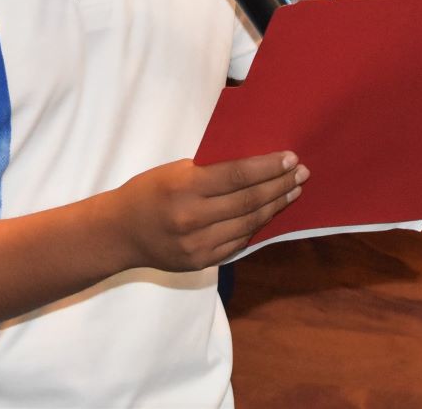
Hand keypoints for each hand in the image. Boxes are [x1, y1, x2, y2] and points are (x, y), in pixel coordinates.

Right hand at [109, 152, 308, 271]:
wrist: (120, 233)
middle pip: (249, 201)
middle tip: (301, 173)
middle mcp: (194, 218)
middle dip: (280, 185)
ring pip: (249, 223)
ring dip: (275, 206)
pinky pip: (238, 242)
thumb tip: (254, 166)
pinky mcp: (202, 262)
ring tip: (292, 191)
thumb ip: (210, 172)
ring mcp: (199, 245)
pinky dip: (256, 225)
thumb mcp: (174, 171)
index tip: (291, 158)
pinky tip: (269, 213)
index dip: (268, 168)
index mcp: (185, 187)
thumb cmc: (148, 192)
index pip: (238, 176)